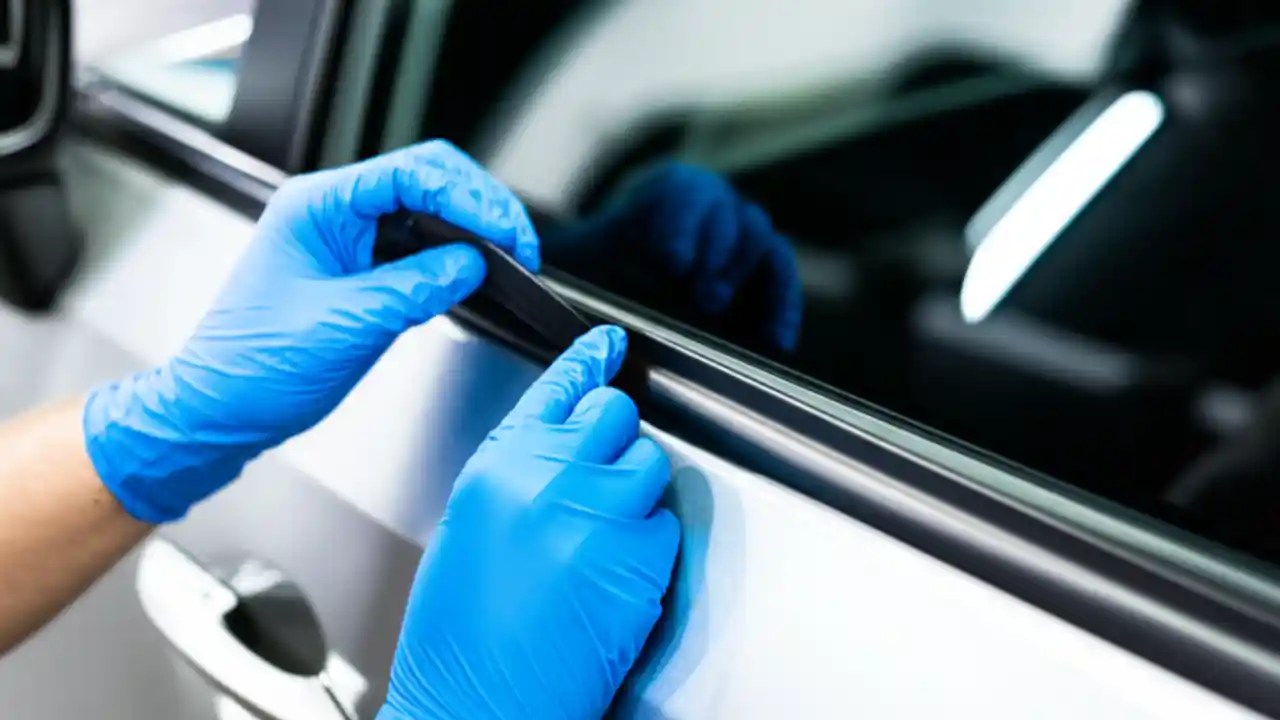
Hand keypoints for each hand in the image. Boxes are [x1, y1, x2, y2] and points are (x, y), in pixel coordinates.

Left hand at [83, 140, 539, 522]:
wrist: (218, 412)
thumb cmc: (253, 369)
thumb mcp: (348, 324)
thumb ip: (416, 287)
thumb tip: (471, 263)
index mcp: (317, 206)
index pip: (412, 175)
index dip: (470, 201)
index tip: (506, 234)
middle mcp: (331, 213)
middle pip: (425, 181)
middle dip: (479, 207)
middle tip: (519, 244)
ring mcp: (345, 242)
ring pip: (425, 214)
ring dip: (469, 232)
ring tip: (507, 259)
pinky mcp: (357, 273)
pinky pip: (415, 251)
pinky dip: (451, 260)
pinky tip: (474, 276)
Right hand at [379, 326, 679, 719]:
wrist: (478, 703)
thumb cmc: (460, 633)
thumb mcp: (469, 528)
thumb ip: (517, 474)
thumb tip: (557, 451)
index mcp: (499, 466)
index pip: (558, 386)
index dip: (590, 360)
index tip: (610, 342)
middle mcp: (551, 478)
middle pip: (616, 413)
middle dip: (613, 436)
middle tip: (599, 474)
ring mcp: (599, 514)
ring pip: (649, 465)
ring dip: (634, 490)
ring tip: (599, 537)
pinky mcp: (639, 558)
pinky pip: (664, 526)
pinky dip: (648, 545)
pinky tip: (610, 576)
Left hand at [560, 162, 801, 351]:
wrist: (615, 280)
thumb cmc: (593, 268)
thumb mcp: (575, 258)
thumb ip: (565, 260)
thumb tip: (538, 266)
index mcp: (663, 190)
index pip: (684, 193)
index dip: (682, 225)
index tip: (673, 262)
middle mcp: (706, 200)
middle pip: (727, 212)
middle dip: (715, 253)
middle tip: (700, 293)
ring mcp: (736, 229)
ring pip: (758, 235)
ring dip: (740, 273)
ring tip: (711, 304)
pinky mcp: (757, 264)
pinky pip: (780, 271)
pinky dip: (782, 303)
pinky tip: (776, 340)